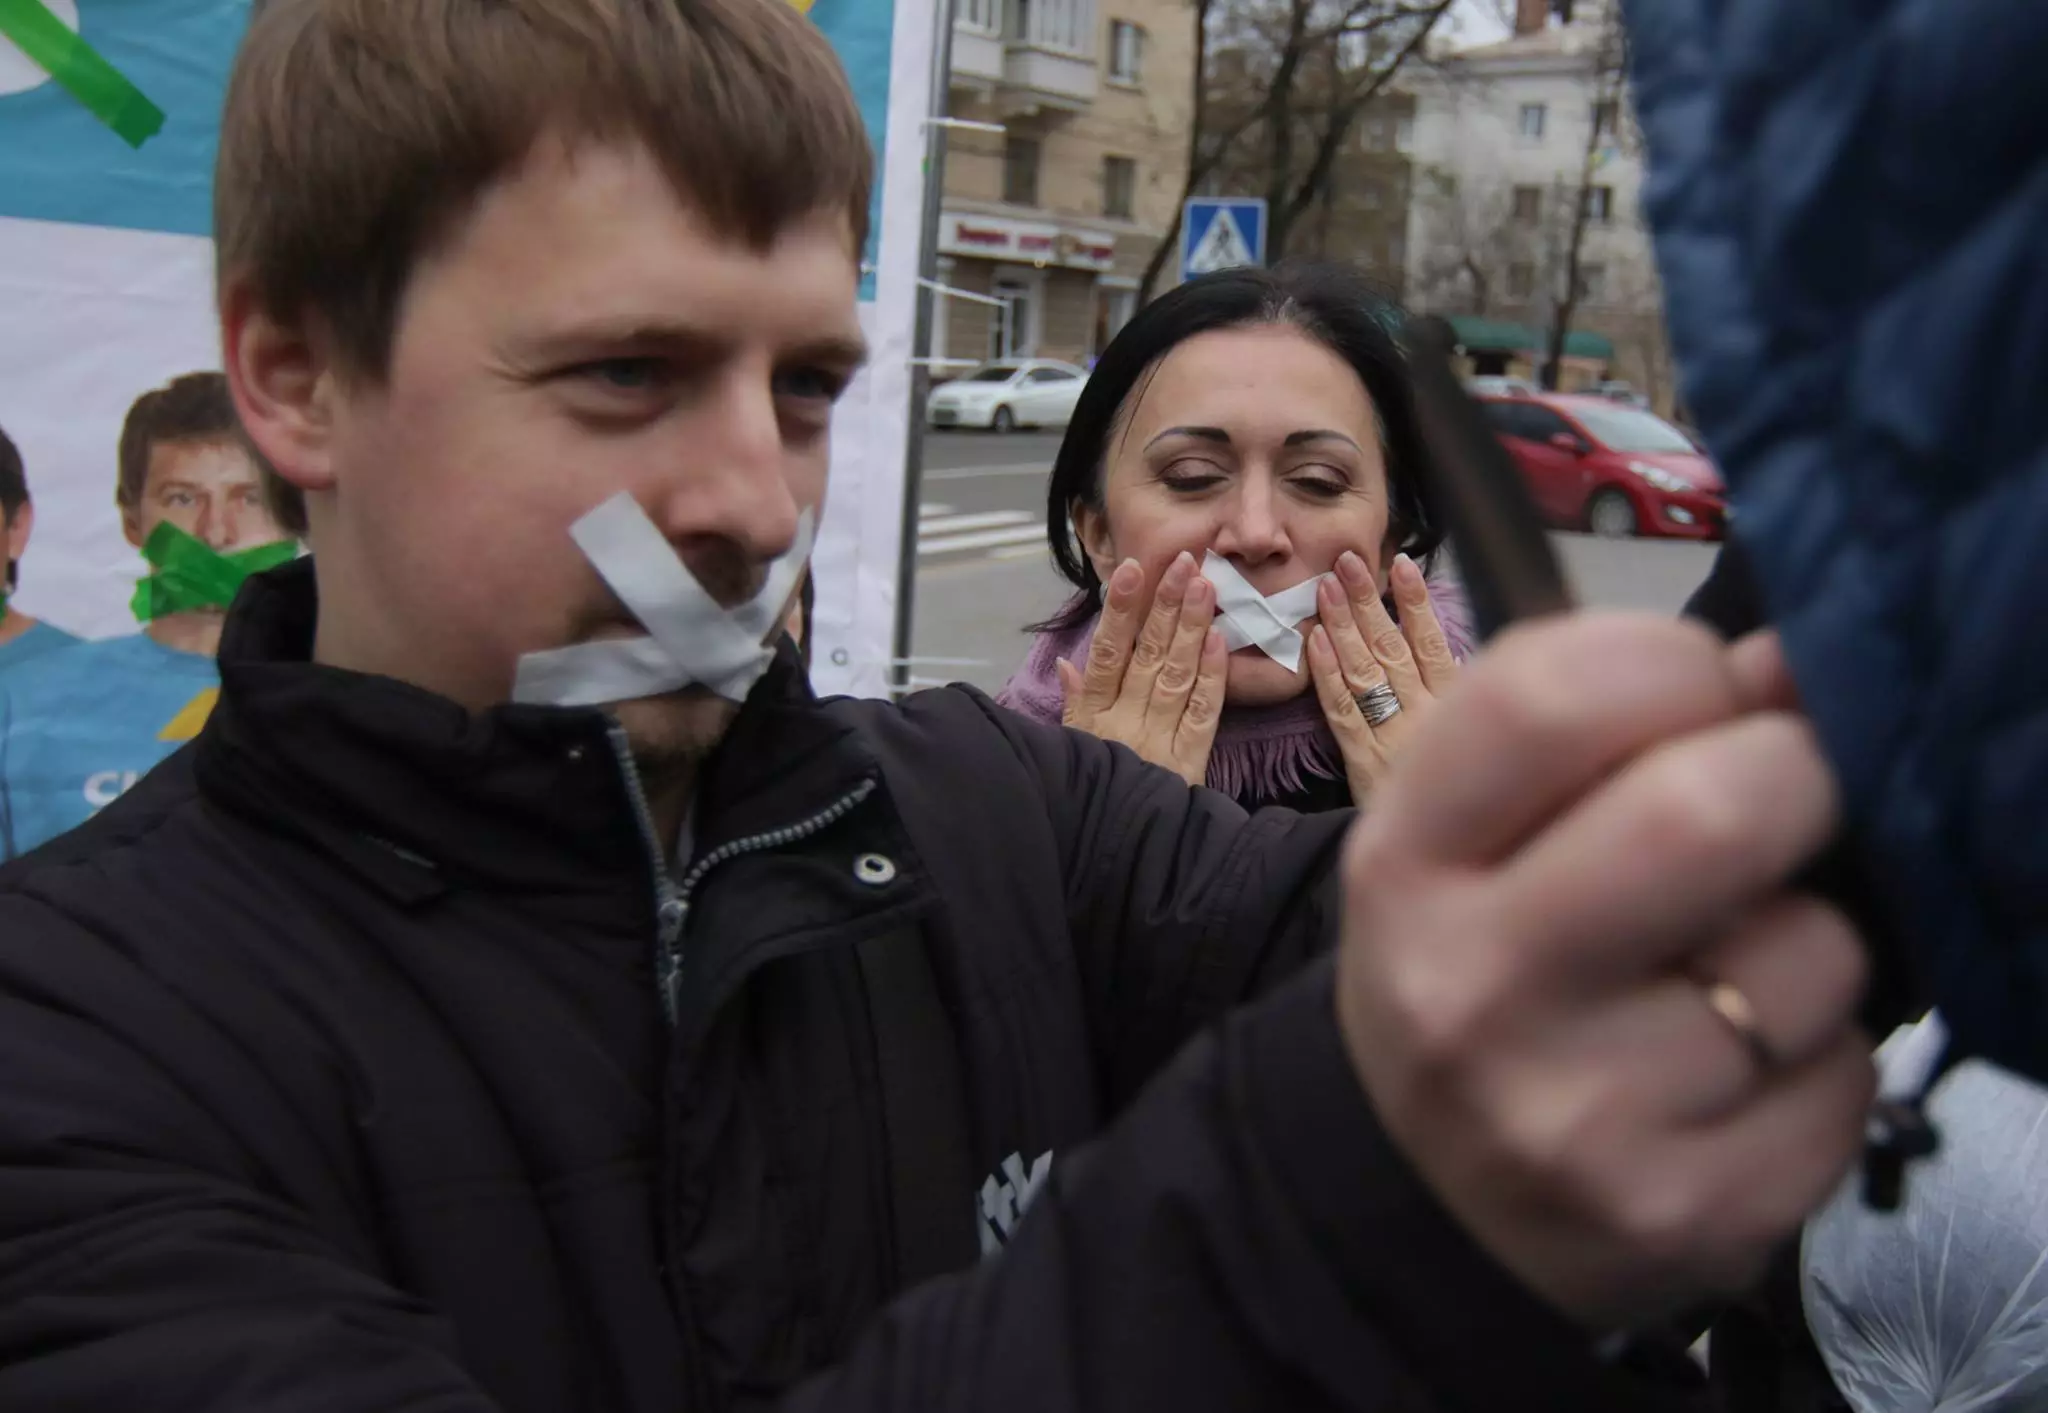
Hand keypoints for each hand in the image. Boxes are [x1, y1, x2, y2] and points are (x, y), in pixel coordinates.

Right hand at [1059, 553, 1227, 786]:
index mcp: (1091, 719)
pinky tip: (1219, 642)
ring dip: (1191, 628)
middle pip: (1147, 656)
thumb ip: (1074, 705)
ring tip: (1205, 585)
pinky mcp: (1187, 764)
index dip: (1120, 611)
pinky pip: (1202, 715)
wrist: (1117, 861)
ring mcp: (1156, 742)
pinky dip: (1211, 678)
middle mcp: (1123, 725)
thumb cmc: (1092, 796)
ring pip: (1176, 675)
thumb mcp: (1070, 751)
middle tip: (1186, 562)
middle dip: (1166, 606)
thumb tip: (1067, 662)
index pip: (1105, 654)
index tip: (1134, 571)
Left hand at [1306, 551, 1459, 802]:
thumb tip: (1438, 640)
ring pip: (1366, 673)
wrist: (1445, 864)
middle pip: (1394, 650)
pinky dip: (1327, 675)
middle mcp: (1430, 719)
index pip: (1435, 643)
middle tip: (1346, 561)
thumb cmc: (1465, 800)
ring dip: (1344, 627)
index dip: (1416, 603)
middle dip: (1368, 602)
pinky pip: (1343, 713)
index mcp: (1460, 709)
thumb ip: (1462, 694)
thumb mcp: (1484, 743)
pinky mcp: (1365, 765)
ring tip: (1325, 587)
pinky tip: (1315, 643)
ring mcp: (1395, 740)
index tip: (1400, 564)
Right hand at [1333, 618, 1872, 1330]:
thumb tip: (1791, 664)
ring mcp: (1572, 1115)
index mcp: (1403, 863)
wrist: (1424, 1191)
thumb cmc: (1479, 962)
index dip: (1673, 667)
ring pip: (1811, 951)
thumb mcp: (1474, 831)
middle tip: (1773, 802)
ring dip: (1805, 941)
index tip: (1695, 701)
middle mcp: (1468, 989)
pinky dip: (1820, 1055)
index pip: (1557, 695)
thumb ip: (1604, 726)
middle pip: (1712, 810)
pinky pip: (1847, 1074)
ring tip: (1727, 971)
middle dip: (1789, 777)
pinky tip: (1737, 1072)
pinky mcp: (1683, 1212)